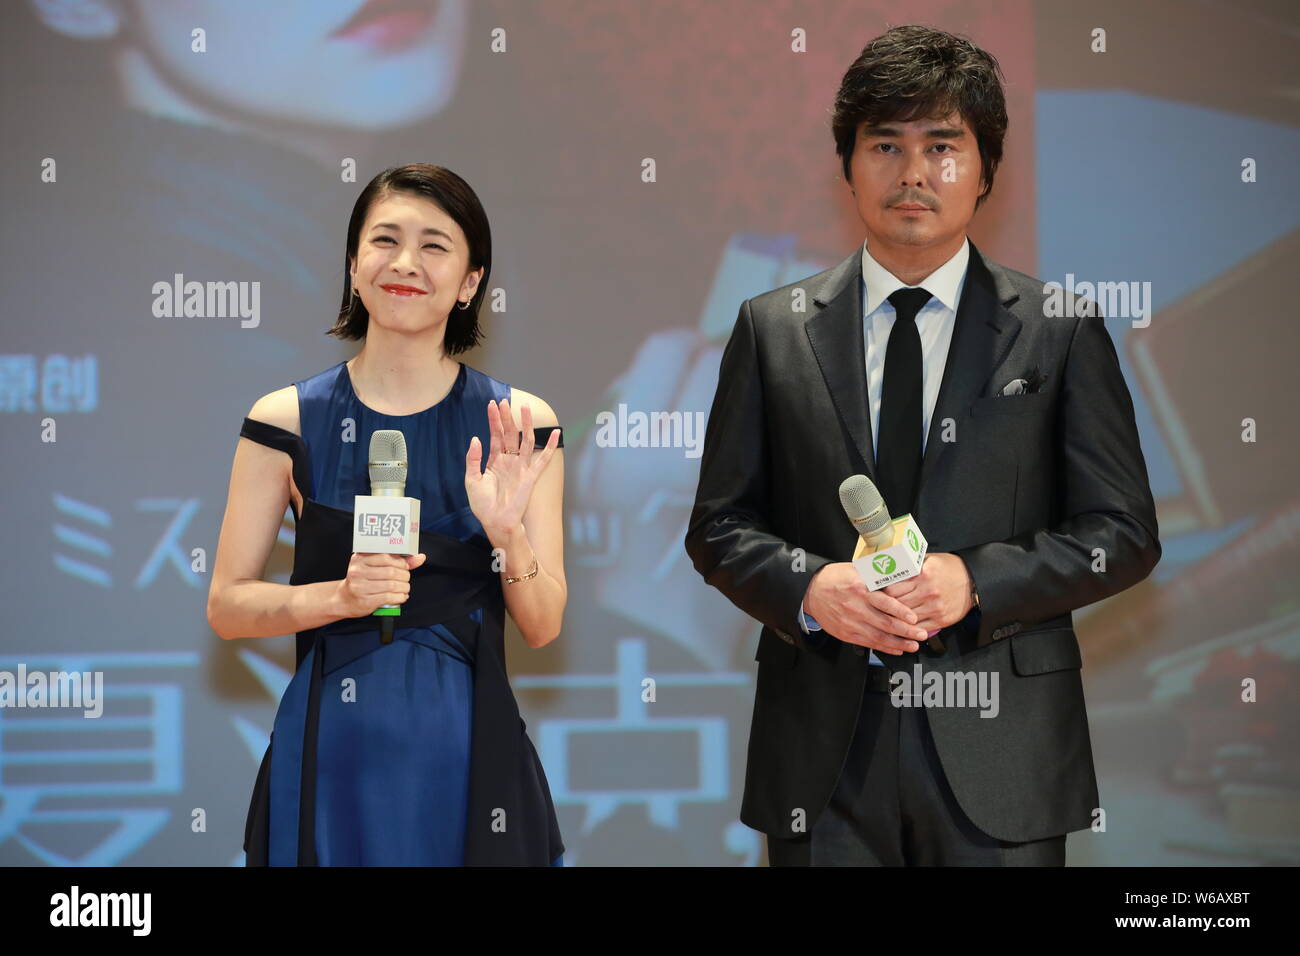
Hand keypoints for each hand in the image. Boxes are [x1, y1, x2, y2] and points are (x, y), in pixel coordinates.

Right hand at [334, 551, 425, 617]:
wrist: (344, 599)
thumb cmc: (363, 581)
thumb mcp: (376, 567)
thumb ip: (398, 561)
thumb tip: (420, 557)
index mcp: (360, 558)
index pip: (387, 556)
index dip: (401, 562)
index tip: (405, 567)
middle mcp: (358, 571)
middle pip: (391, 572)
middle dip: (404, 576)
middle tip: (405, 579)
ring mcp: (359, 586)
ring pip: (392, 585)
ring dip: (404, 588)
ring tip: (405, 589)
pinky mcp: (364, 600)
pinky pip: (388, 597)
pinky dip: (399, 597)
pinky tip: (401, 597)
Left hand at [465, 398, 560, 541]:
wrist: (495, 521)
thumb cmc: (483, 504)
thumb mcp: (471, 480)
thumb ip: (473, 459)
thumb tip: (476, 438)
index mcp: (494, 460)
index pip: (495, 435)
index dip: (493, 420)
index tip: (492, 405)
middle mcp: (509, 460)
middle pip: (509, 434)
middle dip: (507, 417)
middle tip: (505, 401)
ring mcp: (520, 467)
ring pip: (525, 440)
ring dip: (525, 424)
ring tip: (525, 408)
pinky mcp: (530, 476)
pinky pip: (542, 459)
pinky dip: (550, 446)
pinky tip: (556, 433)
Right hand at [804, 562, 929, 654]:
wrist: (811, 592)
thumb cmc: (835, 579)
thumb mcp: (856, 570)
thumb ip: (876, 575)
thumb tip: (899, 575)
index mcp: (860, 588)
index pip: (885, 602)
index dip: (901, 612)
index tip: (914, 618)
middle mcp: (856, 607)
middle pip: (886, 623)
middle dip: (906, 631)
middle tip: (921, 635)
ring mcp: (851, 622)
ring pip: (879, 636)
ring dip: (898, 643)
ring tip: (913, 645)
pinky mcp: (846, 633)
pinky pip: (869, 643)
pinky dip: (884, 647)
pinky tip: (896, 649)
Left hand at [882, 553, 973, 632]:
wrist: (974, 580)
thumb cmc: (949, 569)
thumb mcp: (928, 561)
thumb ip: (909, 567)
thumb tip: (887, 571)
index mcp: (923, 574)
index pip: (893, 588)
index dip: (882, 593)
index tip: (876, 595)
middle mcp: (928, 591)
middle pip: (897, 605)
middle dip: (886, 608)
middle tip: (877, 609)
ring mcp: (935, 607)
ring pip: (906, 618)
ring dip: (896, 620)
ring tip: (886, 620)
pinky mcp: (942, 619)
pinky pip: (920, 629)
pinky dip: (910, 630)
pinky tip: (903, 628)